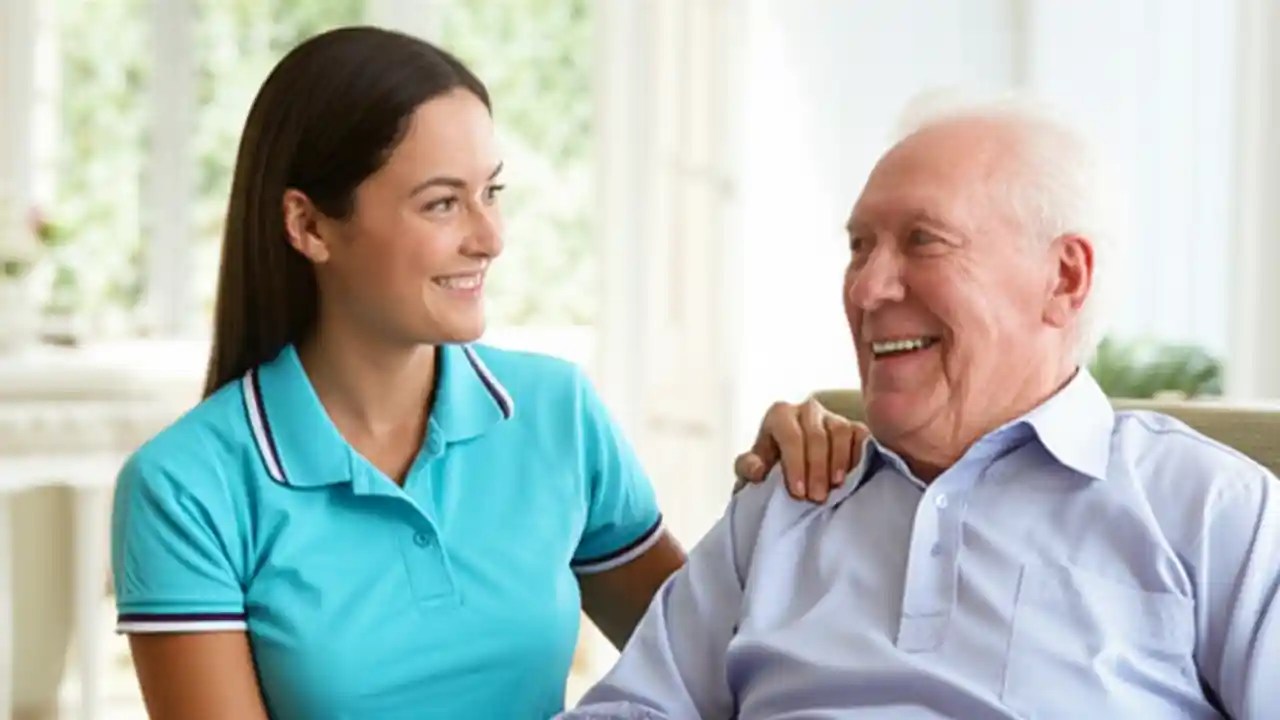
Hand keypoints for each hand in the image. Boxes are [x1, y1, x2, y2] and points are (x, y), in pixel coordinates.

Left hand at [733, 397, 869, 502]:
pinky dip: (858, 456)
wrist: (791, 473)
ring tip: (836, 486)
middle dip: (817, 469)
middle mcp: (807, 410)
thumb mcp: (751, 470)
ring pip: (840, 432)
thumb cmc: (770, 469)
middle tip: (817, 497)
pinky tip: (853, 476)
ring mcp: (833, 417)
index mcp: (779, 415)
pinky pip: (860, 436)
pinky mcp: (854, 427)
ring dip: (839, 462)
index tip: (798, 493)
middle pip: (816, 435)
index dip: (795, 464)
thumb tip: (757, 470)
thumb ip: (747, 468)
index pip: (790, 436)